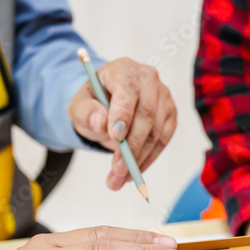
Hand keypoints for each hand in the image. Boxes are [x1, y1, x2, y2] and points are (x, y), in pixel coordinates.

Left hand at [69, 58, 177, 189]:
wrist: (107, 106)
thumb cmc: (94, 103)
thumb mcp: (79, 106)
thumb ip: (85, 112)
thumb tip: (100, 123)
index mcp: (124, 69)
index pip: (128, 89)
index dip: (123, 113)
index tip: (115, 137)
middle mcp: (148, 79)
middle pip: (146, 113)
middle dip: (131, 146)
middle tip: (116, 170)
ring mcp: (163, 97)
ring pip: (156, 131)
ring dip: (138, 159)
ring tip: (118, 179)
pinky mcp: (170, 116)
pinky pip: (163, 141)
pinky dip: (148, 159)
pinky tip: (132, 173)